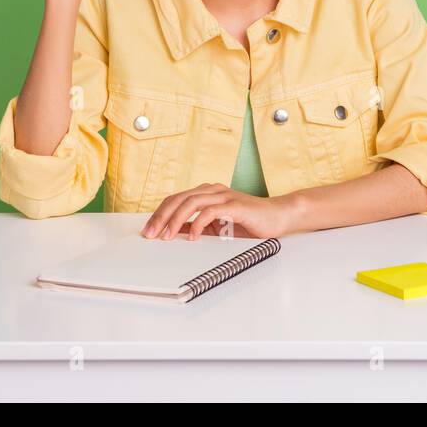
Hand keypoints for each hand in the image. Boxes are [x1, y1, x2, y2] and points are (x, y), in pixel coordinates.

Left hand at [141, 183, 297, 240]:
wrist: (279, 216)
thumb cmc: (250, 223)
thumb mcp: (218, 227)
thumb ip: (199, 227)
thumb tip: (175, 234)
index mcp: (207, 193)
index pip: (176, 199)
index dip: (159, 214)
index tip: (148, 230)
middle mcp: (213, 191)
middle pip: (179, 199)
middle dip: (161, 217)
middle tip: (150, 234)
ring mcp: (224, 196)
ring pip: (191, 203)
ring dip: (175, 220)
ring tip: (166, 236)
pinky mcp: (235, 206)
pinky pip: (211, 212)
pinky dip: (198, 223)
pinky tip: (193, 236)